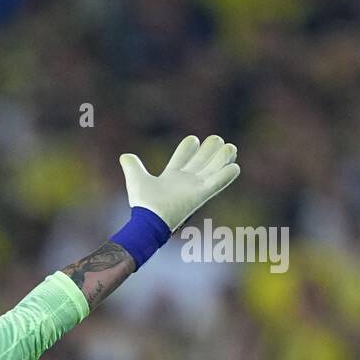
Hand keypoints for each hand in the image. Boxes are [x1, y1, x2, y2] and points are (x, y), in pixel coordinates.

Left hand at [119, 134, 240, 231]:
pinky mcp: (201, 194)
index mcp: (171, 177)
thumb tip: (124, 156)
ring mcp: (195, 187)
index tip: (193, 139)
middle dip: (210, 150)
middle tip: (217, 139)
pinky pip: (218, 183)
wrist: (149, 220)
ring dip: (222, 158)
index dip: (188, 148)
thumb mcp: (136, 179)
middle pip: (201, 161)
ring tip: (231, 147)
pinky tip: (235, 166)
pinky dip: (227, 175)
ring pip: (213, 169)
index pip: (183, 158)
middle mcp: (185, 181)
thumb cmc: (143, 203)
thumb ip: (132, 166)